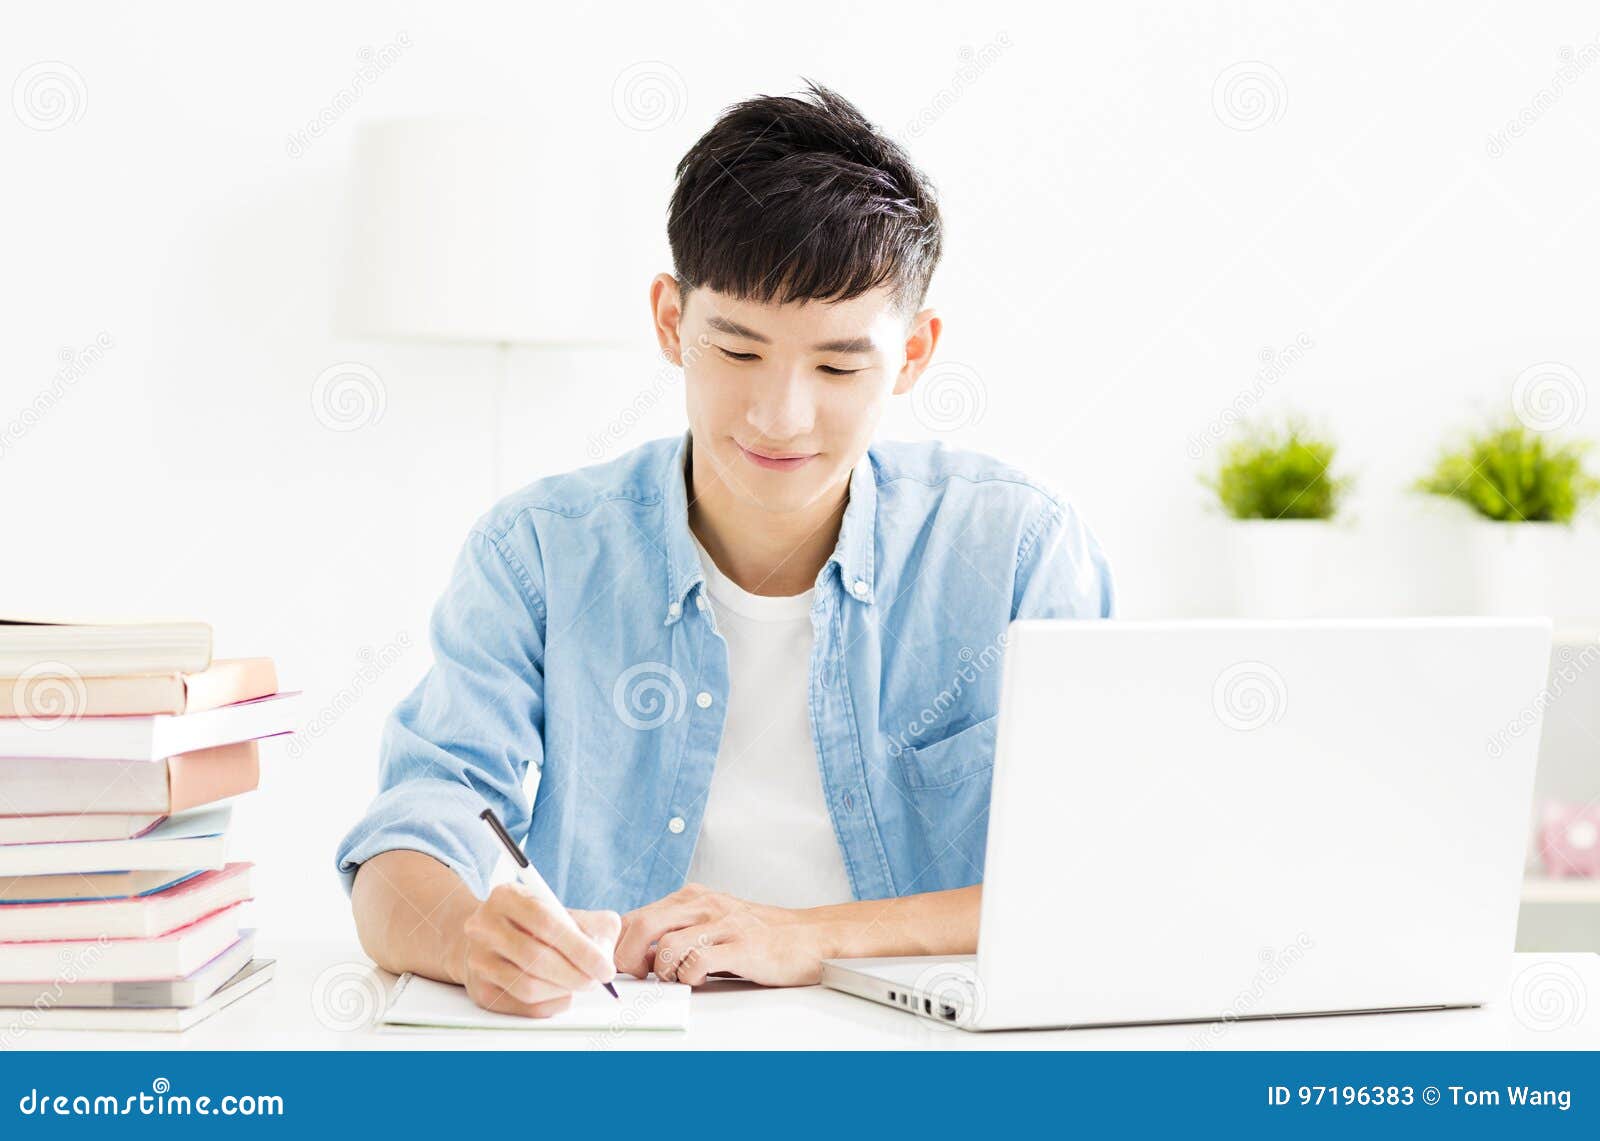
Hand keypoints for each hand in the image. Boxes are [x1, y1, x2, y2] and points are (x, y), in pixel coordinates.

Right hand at [458, 882, 620, 1017]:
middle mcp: (484, 926)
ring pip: (528, 986)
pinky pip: (521, 1005)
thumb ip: (593, 925)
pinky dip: (550, 1004)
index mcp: (506, 896)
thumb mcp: (563, 910)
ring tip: (579, 983)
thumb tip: (605, 953)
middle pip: (536, 958)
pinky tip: (562, 994)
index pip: (546, 923)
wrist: (490, 937)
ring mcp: (478, 959)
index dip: (580, 949)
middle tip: (595, 981)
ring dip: (563, 990)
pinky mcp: (479, 988)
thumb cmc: (534, 924)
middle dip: (575, 974)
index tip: (605, 968)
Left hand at [614, 882, 840, 986]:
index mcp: (691, 897)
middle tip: (638, 976)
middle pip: (643, 925)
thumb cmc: (759, 935)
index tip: (621, 966)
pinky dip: (691, 976)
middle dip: (628, 958)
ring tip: (679, 977)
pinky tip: (702, 978)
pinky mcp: (741, 945)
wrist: (809, 936)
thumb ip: (677, 934)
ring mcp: (722, 923)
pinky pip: (699, 961)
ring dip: (664, 970)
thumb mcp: (711, 924)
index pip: (636, 915)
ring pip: (667, 945)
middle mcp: (703, 904)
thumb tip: (638, 957)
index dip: (619, 944)